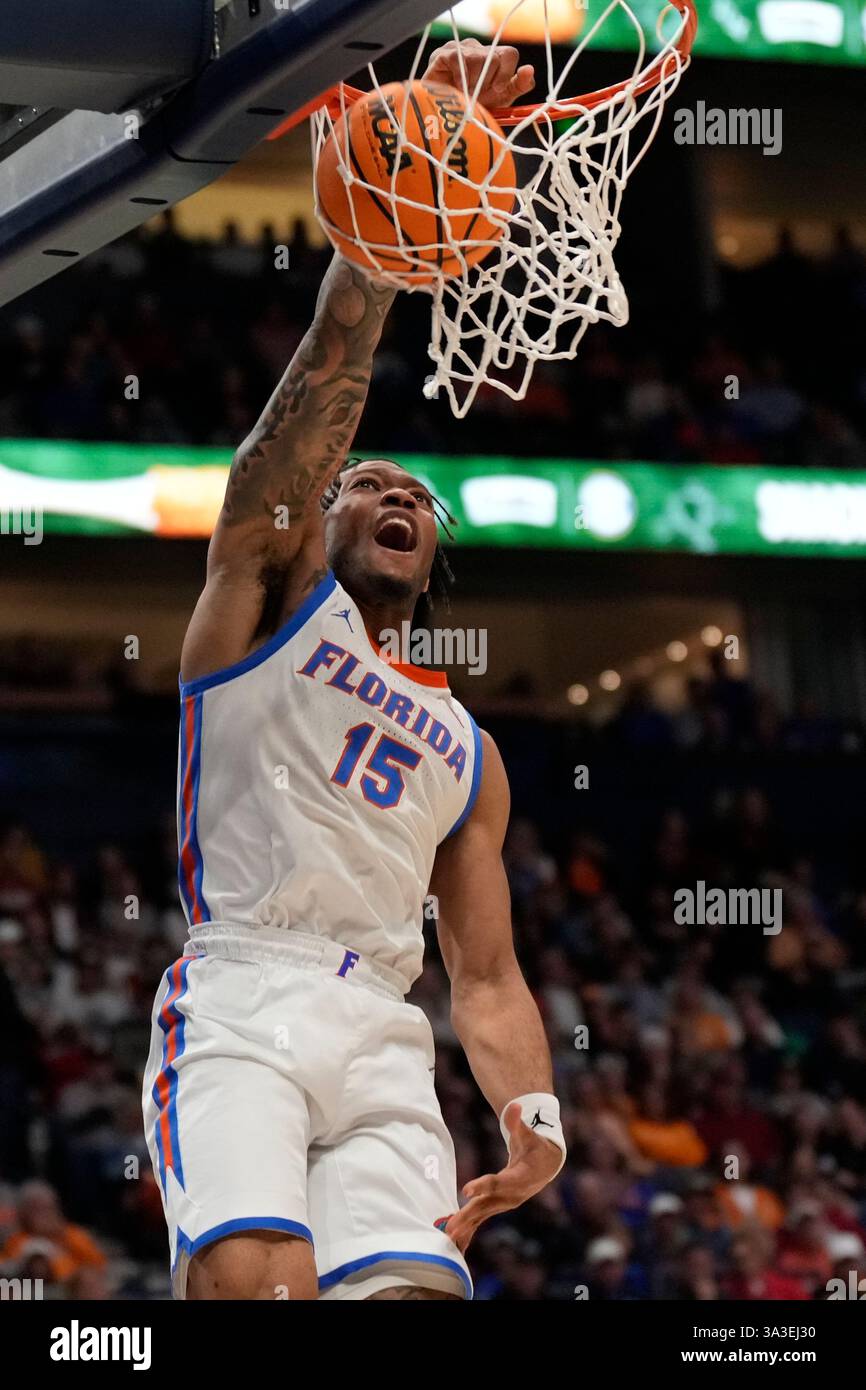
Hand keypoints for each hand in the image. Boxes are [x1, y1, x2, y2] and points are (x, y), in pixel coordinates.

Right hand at [423, 37, 534, 109]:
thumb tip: (529, 70)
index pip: (510, 54)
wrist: (443, 118)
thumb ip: (518, 86)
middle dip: (487, 83)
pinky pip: (458, 59)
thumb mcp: (501, 100)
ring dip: (473, 84)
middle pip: (494, 57)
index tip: (496, 90)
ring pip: (478, 58)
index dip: (506, 74)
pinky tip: (455, 89)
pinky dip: (460, 79)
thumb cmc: (472, 108)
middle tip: (476, 95)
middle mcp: (477, 49)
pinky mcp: (442, 54)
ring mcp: (459, 49)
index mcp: (493, 57)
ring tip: (464, 94)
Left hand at [436, 1102, 561, 1253]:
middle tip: (450, 1228)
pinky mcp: (498, 1206)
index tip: (466, 1190)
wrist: (547, 1164)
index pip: (500, 1182)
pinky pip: (482, 1219)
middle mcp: (513, 1195)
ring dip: (465, 1227)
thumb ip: (518, 1121)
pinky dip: (469, 1231)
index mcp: (520, 1177)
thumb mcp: (529, 1133)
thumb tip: (515, 1105)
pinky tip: (455, 1243)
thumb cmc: (535, 1145)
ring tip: (447, 1239)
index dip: (484, 1186)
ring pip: (482, 1216)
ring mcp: (505, 1203)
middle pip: (487, 1205)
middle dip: (468, 1216)